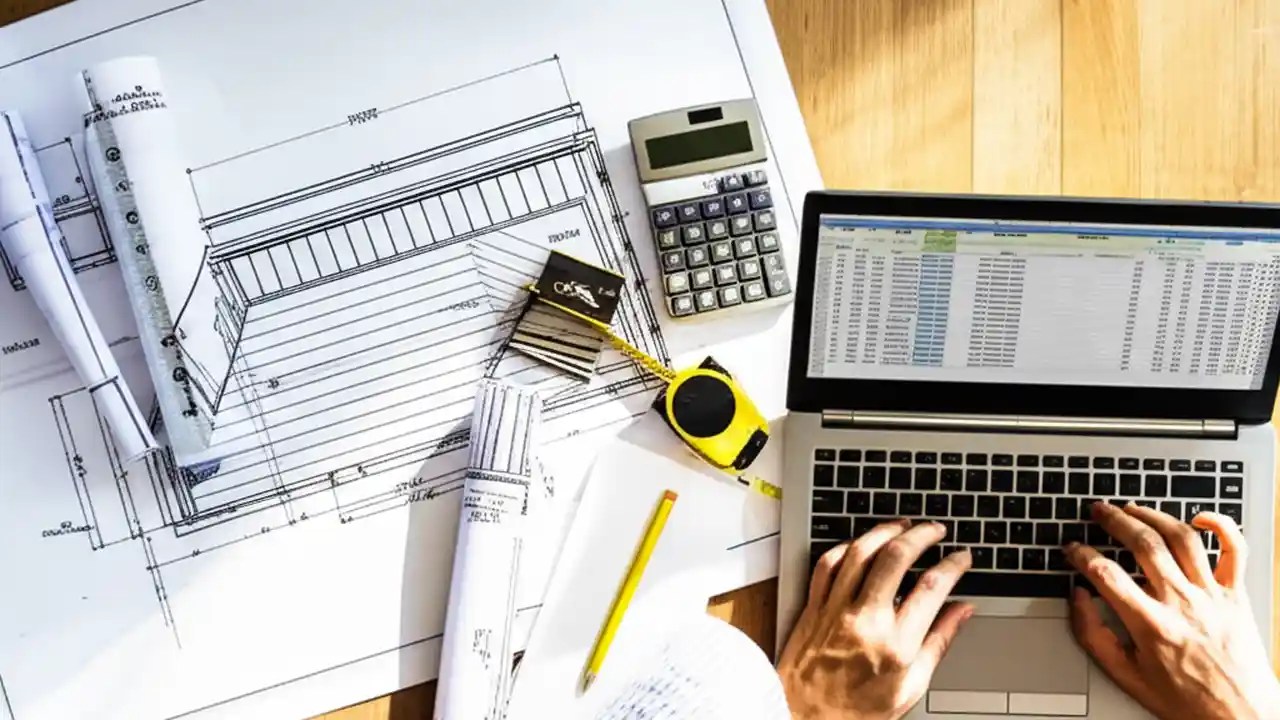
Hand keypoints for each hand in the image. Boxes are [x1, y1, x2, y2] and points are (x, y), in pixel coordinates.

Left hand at [777, 519, 973, 719]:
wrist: (803, 719)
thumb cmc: (856, 711)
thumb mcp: (910, 688)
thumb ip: (938, 644)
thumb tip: (962, 612)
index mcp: (896, 645)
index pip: (932, 588)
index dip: (953, 565)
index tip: (961, 556)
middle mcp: (866, 621)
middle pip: (897, 558)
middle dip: (922, 535)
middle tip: (935, 529)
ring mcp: (836, 610)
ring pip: (861, 552)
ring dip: (885, 531)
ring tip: (903, 525)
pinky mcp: (813, 607)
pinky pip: (827, 564)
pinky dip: (846, 548)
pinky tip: (860, 545)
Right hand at [1066, 502, 1279, 719]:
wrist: (1242, 716)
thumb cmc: (1187, 700)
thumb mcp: (1127, 676)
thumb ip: (1094, 635)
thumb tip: (1079, 598)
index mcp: (1152, 626)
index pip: (1106, 574)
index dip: (1082, 555)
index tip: (1073, 550)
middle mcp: (1183, 603)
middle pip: (1144, 544)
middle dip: (1115, 521)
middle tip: (1099, 511)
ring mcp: (1213, 595)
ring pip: (1182, 537)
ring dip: (1154, 516)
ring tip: (1134, 509)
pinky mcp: (1237, 595)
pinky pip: (1234, 549)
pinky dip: (1221, 525)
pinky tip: (1199, 518)